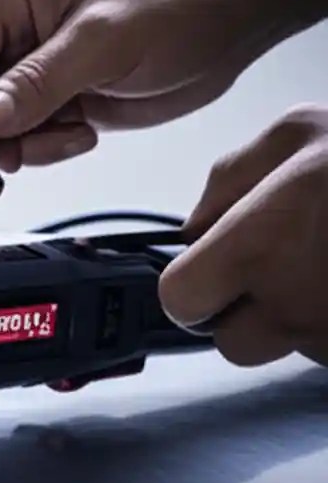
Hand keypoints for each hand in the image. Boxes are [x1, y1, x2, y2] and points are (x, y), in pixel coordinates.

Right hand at [0, 0, 272, 172]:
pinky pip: (25, 141)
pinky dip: (47, 149)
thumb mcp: (102, 43)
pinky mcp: (51, 102)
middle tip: (3, 164)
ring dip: (23, 147)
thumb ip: (38, 83)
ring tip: (69, 135)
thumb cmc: (173, 9)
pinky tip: (82, 134)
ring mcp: (30, 72)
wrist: (228, 28)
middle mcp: (12, 34)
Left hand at [159, 104, 327, 366]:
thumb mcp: (301, 133)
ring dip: (300, 319)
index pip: (181, 301)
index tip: (209, 268)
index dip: (191, 285)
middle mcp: (295, 303)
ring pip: (289, 349)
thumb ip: (228, 180)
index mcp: (260, 246)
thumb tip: (194, 229)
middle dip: (246, 312)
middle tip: (279, 268)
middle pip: (232, 343)